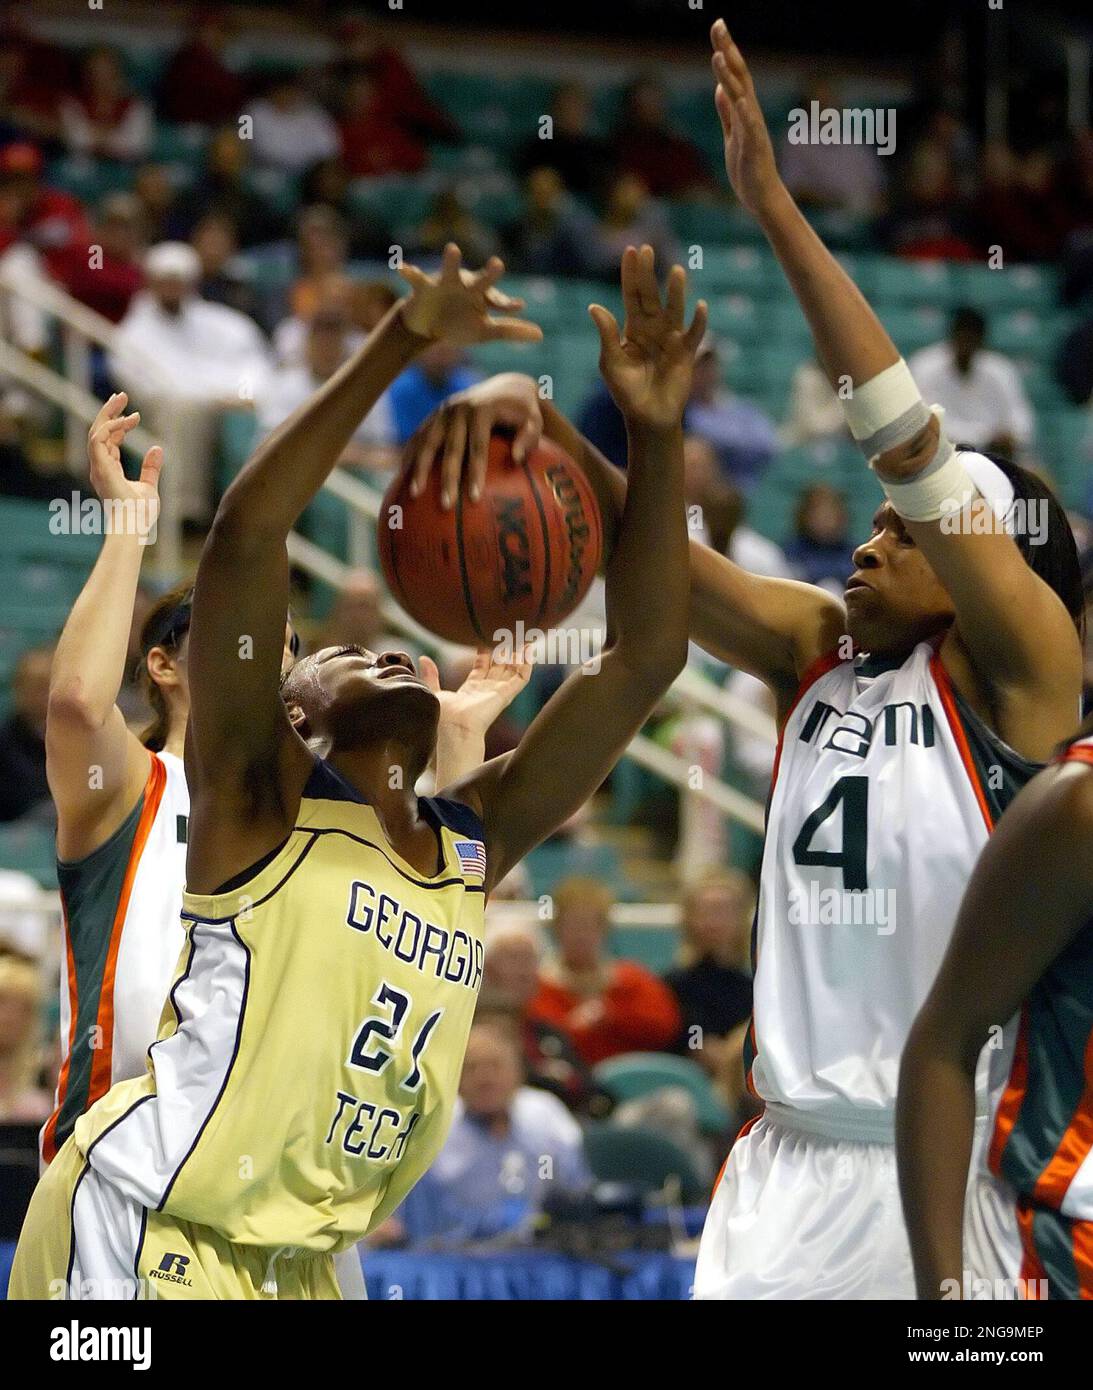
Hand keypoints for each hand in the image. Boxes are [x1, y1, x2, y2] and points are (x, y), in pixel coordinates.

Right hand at [87, 392, 161, 537]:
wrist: (134, 527)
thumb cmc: (140, 514)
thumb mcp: (149, 486)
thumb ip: (151, 468)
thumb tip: (158, 448)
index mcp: (108, 470)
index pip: (109, 441)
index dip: (120, 427)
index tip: (135, 416)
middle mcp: (100, 466)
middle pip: (99, 431)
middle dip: (109, 411)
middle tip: (121, 395)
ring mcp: (98, 467)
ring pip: (96, 430)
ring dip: (108, 413)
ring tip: (122, 398)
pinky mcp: (100, 467)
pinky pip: (98, 439)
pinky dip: (111, 426)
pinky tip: (128, 420)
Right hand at [398, 243, 542, 347]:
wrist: (427, 324)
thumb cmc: (459, 324)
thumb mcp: (484, 331)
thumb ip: (510, 331)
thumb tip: (541, 335)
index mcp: (481, 295)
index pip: (497, 300)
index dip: (506, 304)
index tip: (518, 307)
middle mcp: (465, 284)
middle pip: (479, 280)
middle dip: (488, 274)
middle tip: (498, 265)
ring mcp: (444, 282)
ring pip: (449, 270)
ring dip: (451, 261)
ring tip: (452, 248)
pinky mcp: (423, 286)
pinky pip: (416, 277)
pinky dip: (409, 271)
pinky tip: (401, 267)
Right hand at [406, 373, 543, 507]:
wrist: (504, 389)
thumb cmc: (522, 414)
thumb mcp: (534, 421)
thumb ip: (529, 437)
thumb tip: (517, 457)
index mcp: (481, 411)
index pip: (477, 447)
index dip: (475, 472)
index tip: (474, 497)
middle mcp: (457, 409)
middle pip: (449, 449)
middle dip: (446, 478)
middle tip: (446, 505)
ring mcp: (441, 412)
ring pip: (426, 443)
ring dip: (419, 468)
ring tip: (414, 495)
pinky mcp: (432, 417)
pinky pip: (417, 440)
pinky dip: (410, 458)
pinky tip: (403, 480)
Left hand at [421, 646, 532, 737]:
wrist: (455, 728)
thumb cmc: (444, 717)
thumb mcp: (435, 691)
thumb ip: (432, 676)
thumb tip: (424, 658)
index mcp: (472, 689)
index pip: (482, 667)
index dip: (484, 652)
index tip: (484, 637)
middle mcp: (487, 690)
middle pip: (499, 667)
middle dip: (504, 651)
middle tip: (507, 633)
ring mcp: (499, 692)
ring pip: (513, 670)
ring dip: (519, 655)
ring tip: (523, 637)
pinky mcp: (506, 694)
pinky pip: (521, 677)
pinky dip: (527, 664)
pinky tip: (529, 649)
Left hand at [589, 244, 706, 430]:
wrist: (647, 418)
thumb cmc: (626, 392)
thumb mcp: (611, 364)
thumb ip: (607, 335)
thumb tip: (594, 307)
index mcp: (633, 328)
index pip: (632, 295)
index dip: (631, 274)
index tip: (630, 250)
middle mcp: (653, 328)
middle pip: (651, 296)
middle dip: (648, 273)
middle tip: (647, 249)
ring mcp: (672, 339)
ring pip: (675, 309)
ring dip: (676, 292)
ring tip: (677, 271)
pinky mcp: (686, 354)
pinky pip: (695, 334)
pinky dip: (699, 322)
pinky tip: (700, 307)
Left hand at [710, 19, 784, 218]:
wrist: (760, 197)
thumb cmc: (747, 168)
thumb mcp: (731, 135)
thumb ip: (726, 112)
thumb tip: (721, 89)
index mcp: (743, 111)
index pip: (733, 74)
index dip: (725, 50)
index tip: (717, 25)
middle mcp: (750, 114)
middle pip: (739, 76)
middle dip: (728, 50)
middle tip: (719, 24)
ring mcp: (753, 129)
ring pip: (742, 97)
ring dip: (731, 76)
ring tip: (719, 55)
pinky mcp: (754, 148)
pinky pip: (750, 128)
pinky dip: (743, 113)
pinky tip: (737, 98)